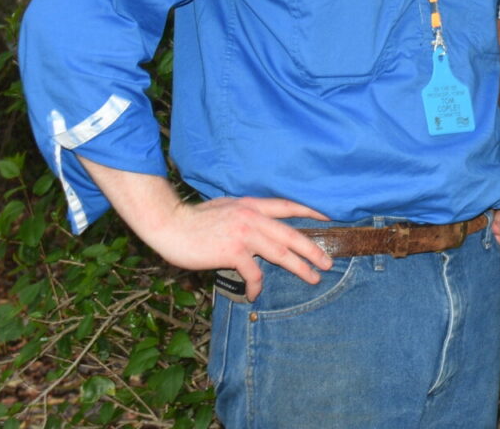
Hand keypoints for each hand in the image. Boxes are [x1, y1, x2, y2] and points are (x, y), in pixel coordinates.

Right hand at [138, 194, 333, 300]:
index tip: (329, 218)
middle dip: (313, 249)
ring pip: (281, 253)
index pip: (288, 206)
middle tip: (328, 262)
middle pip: (292, 235)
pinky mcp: (232, 251)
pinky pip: (253, 272)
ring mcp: (244, 235)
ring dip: (300, 268)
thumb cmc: (195, 219)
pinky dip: (256, 285)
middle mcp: (253, 218)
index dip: (310, 211)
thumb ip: (246, 213)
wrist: (170, 224)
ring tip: (313, 278)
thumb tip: (261, 223)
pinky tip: (255, 293)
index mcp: (252, 205)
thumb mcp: (227, 207)